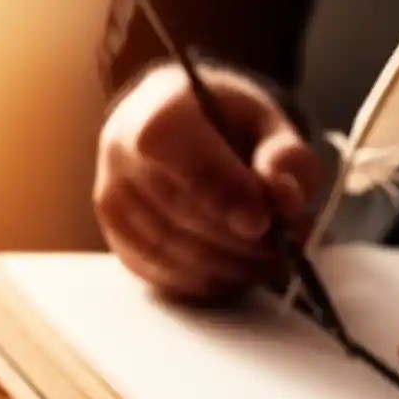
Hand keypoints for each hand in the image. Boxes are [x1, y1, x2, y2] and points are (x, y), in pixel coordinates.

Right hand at [92, 62, 322, 303]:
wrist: (167, 120)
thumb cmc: (220, 119)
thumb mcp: (265, 119)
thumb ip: (285, 156)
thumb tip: (286, 200)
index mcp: (160, 117)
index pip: (192, 168)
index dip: (231, 200)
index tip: (265, 223)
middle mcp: (122, 160)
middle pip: (185, 216)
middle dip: (241, 241)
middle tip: (287, 246)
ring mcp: (111, 205)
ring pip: (174, 254)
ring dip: (230, 267)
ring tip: (269, 259)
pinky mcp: (117, 240)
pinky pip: (163, 276)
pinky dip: (206, 281)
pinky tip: (235, 268)